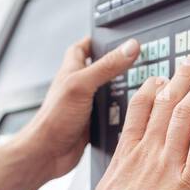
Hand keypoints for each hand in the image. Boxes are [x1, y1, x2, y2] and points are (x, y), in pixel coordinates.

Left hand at [15, 36, 140, 179]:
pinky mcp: (91, 124)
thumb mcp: (82, 85)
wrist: (47, 153)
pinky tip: (133, 112)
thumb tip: (130, 47)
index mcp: (72, 70)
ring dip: (122, 90)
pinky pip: (110, 114)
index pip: (83, 47)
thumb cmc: (54, 119)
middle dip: (117, 65)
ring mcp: (85, 105)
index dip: (96, 40)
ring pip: (108, 92)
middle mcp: (78, 86)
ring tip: (141, 85)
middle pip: (100, 69)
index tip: (114, 36)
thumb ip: (107, 66)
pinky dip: (121, 113)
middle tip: (136, 60)